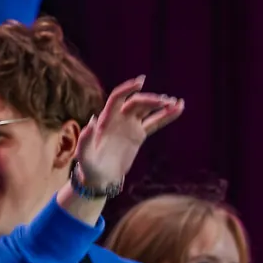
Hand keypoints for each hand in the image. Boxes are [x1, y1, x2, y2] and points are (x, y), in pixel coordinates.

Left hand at [70, 76, 184, 192]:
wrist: (100, 179)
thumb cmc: (89, 167)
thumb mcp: (84, 155)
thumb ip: (86, 138)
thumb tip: (93, 119)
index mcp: (106, 120)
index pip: (118, 98)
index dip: (128, 89)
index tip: (141, 83)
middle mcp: (118, 119)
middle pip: (136, 102)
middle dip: (150, 100)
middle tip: (165, 101)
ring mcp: (130, 126)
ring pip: (147, 110)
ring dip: (161, 104)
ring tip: (175, 102)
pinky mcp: (139, 135)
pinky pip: (155, 122)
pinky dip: (167, 116)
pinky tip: (179, 108)